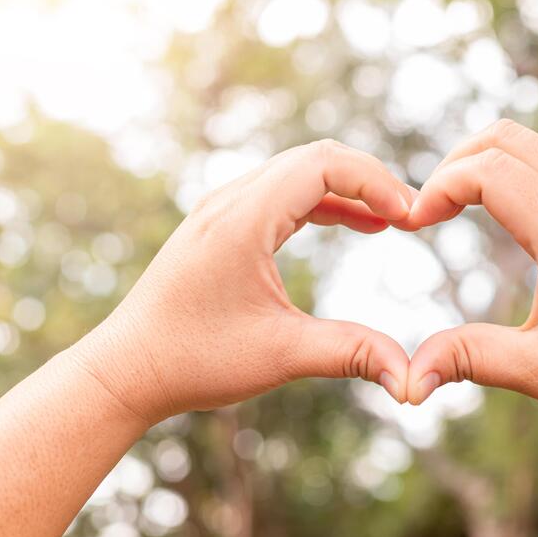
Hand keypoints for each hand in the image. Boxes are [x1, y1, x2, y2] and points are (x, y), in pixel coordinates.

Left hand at [71, 140, 414, 424]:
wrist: (125, 369)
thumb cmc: (194, 360)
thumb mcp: (281, 356)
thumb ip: (352, 354)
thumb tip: (412, 380)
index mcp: (243, 218)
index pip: (324, 164)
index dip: (376, 181)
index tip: (410, 218)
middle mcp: (230, 200)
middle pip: (316, 156)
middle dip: (370, 179)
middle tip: (411, 216)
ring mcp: (223, 209)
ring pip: (299, 171)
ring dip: (349, 189)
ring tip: (393, 220)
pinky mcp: (222, 225)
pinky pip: (284, 193)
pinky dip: (325, 202)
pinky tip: (357, 225)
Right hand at [404, 120, 537, 422]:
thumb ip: (471, 360)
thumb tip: (407, 380)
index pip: (487, 170)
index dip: (438, 188)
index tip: (415, 224)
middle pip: (504, 137)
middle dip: (453, 163)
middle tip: (429, 208)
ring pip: (532, 143)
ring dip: (485, 161)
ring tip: (456, 207)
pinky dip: (516, 170)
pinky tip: (503, 214)